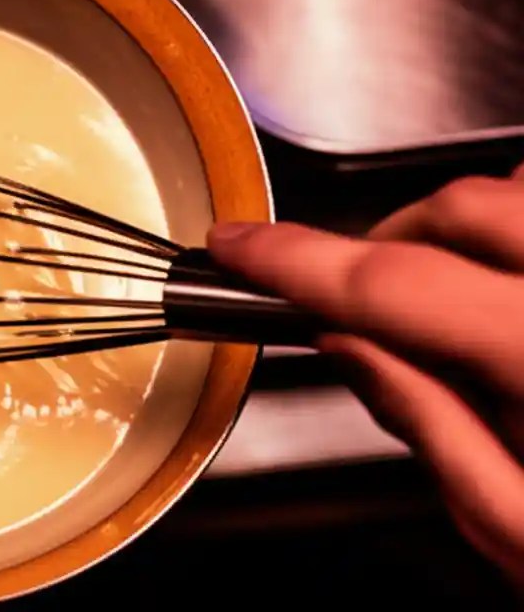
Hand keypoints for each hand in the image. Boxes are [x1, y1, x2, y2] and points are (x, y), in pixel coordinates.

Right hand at [207, 163, 523, 585]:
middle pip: (466, 208)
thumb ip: (425, 423)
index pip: (396, 285)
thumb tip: (349, 345)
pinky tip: (513, 299)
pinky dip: (521, 237)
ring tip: (450, 304)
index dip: (299, 260)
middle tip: (353, 296)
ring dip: (463, 230)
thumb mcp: (516, 531)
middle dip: (387, 237)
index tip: (243, 246)